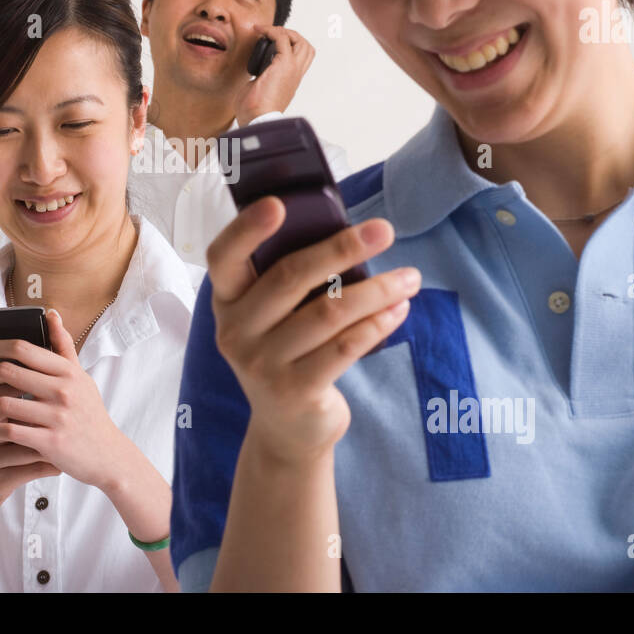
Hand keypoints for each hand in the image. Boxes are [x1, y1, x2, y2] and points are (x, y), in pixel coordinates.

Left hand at [0, 310, 130, 491]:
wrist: (108, 455)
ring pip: (4, 403)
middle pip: (8, 372)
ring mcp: (56, 417)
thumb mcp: (81, 377)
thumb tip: (51, 313)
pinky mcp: (49, 443)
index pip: (23, 348)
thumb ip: (63, 346)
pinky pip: (8, 431)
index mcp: (67, 372)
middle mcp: (62, 391)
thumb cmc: (90, 413)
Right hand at [0, 380, 59, 534]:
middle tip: (68, 410)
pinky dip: (50, 466)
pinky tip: (62, 464)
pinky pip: (29, 470)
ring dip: (52, 441)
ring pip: (26, 441)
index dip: (28, 384)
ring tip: (72, 437)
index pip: (0, 388)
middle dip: (43, 412)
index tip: (54, 387)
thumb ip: (2, 404)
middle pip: (12, 412)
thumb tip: (32, 373)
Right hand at [205, 197, 421, 464]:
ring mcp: (261, 364)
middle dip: (342, 248)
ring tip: (410, 277)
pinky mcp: (294, 391)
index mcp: (226, 301)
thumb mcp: (274, 316)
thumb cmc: (287, 352)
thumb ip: (292, 279)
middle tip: (384, 229)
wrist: (286, 429)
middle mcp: (235, 331)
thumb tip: (347, 233)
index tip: (279, 203)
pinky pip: (344, 347)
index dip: (246, 228)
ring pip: (328, 312)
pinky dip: (377, 324)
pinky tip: (399, 310)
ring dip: (376, 290)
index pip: (223, 257)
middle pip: (290, 277)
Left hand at [234, 24, 315, 126]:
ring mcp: (292, 69)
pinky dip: (272, 31)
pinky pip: (282, 38)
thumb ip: (258, 81)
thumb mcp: (258, 91)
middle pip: (306, 47)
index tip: (270, 43)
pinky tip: (260, 31)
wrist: (257, 119)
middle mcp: (295, 75)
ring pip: (300, 41)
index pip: (301, 60)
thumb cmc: (254, 112)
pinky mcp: (284, 64)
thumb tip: (251, 77)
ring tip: (268, 32)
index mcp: (291, 82)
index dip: (289, 47)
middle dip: (291, 36)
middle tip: (272, 35)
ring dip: (284, 32)